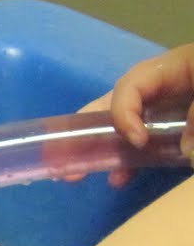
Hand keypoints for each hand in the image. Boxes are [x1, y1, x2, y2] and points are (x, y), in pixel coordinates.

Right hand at [78, 44, 193, 185]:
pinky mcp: (179, 131)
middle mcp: (164, 87)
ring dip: (103, 150)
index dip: (124, 112)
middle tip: (63, 158)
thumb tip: (186, 150)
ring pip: (126, 126)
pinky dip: (133, 160)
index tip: (137, 142)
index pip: (132, 84)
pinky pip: (149, 144)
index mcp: (174, 67)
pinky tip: (120, 178)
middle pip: (115, 104)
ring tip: (77, 175)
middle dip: (88, 130)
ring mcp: (171, 109)